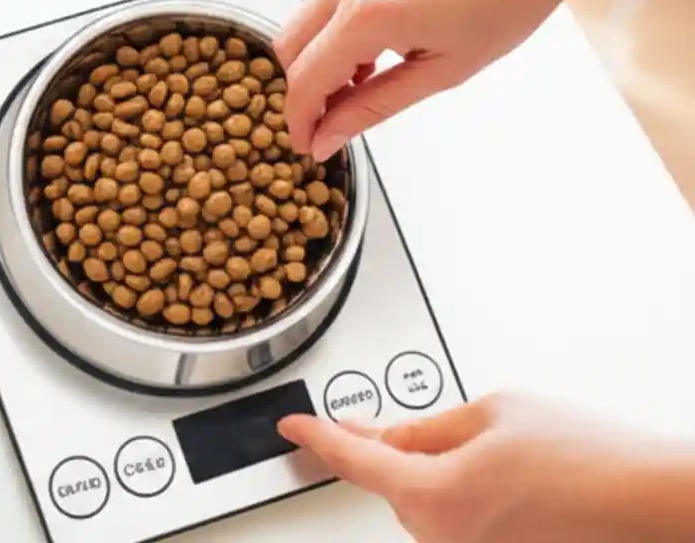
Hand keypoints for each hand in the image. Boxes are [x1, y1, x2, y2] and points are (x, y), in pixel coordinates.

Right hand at [274, 0, 567, 160]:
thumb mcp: (440, 72)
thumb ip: (372, 108)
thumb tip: (328, 137)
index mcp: (369, 14)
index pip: (305, 79)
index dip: (299, 120)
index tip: (307, 145)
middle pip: (285, 50)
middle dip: (300, 92)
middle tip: (326, 123)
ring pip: (299, 25)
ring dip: (316, 62)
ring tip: (359, 86)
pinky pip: (320, 2)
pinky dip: (330, 35)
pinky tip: (367, 54)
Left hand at [278, 394, 694, 542]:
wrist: (650, 503)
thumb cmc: (585, 457)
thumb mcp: (491, 412)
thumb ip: (425, 427)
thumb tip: (386, 435)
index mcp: (435, 494)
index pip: (355, 460)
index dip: (318, 438)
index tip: (293, 428)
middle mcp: (444, 537)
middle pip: (392, 485)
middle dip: (396, 452)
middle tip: (423, 427)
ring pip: (425, 505)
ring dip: (439, 476)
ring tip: (506, 456)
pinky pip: (457, 523)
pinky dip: (464, 497)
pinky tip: (506, 481)